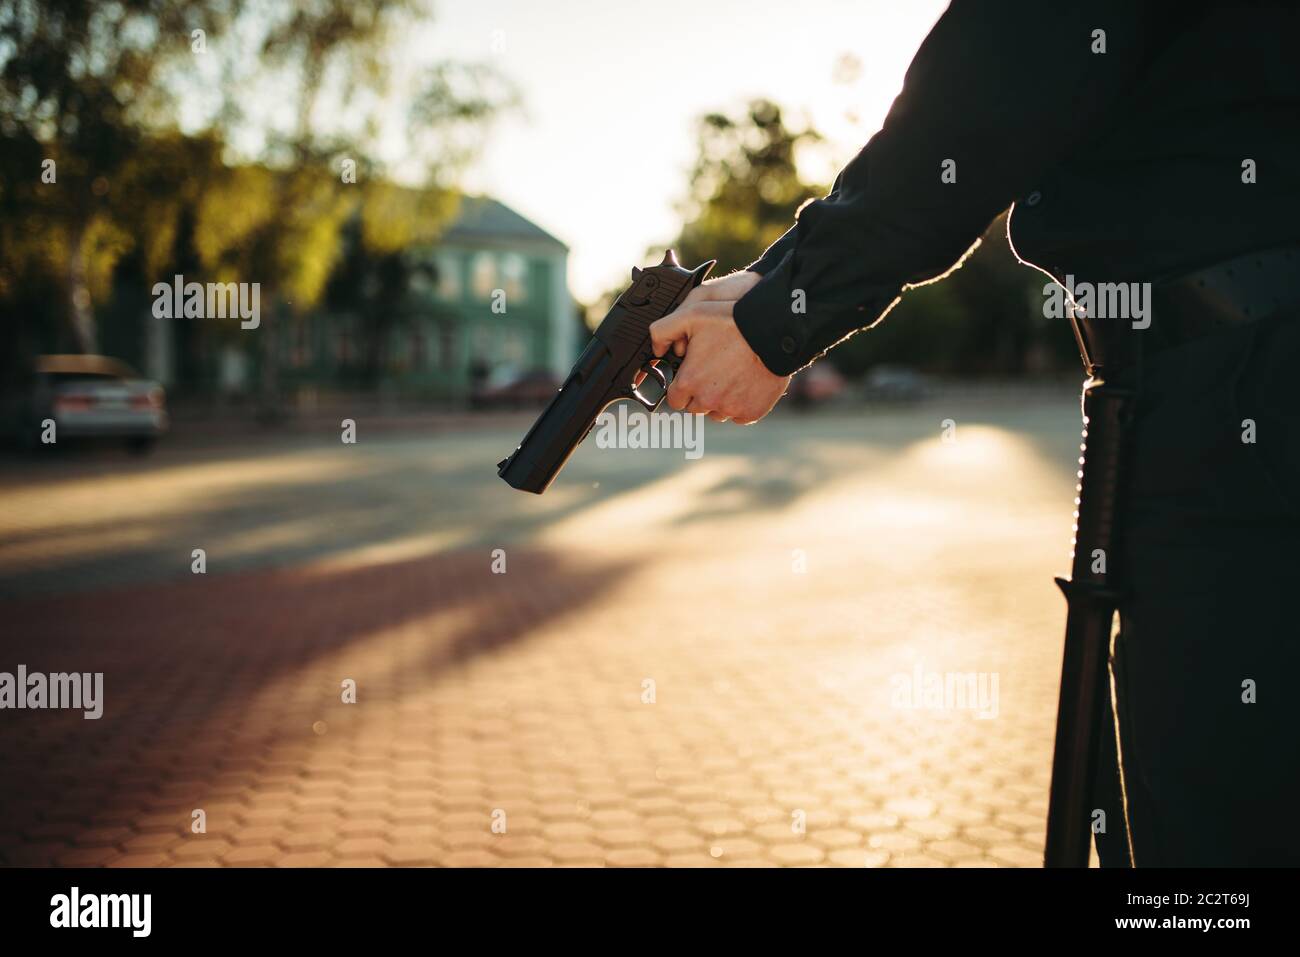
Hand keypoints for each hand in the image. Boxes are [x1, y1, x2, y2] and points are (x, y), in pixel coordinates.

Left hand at [648, 270, 791, 424]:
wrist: (774, 330)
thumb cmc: (733, 320)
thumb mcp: (691, 314)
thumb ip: (663, 331)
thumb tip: (657, 349)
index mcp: (689, 381)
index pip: (674, 399)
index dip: (682, 387)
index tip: (692, 375)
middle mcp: (707, 400)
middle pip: (695, 407)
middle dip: (700, 393)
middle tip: (713, 372)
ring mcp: (730, 409)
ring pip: (717, 413)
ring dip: (719, 400)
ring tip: (731, 377)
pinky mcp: (751, 413)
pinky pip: (739, 416)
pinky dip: (741, 404)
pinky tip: (745, 384)